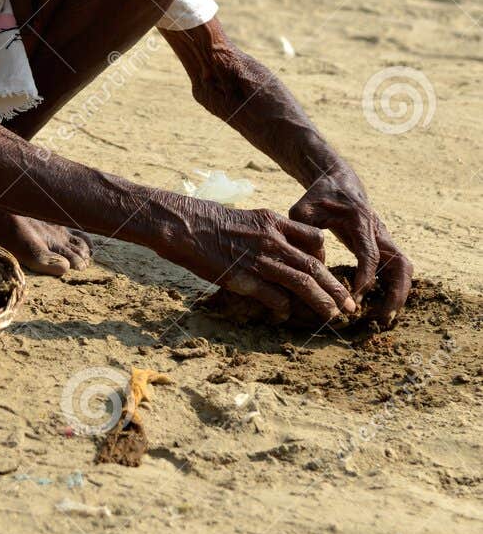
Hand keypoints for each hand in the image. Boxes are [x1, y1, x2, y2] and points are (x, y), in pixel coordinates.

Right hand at [171, 201, 356, 323]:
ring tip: (335, 315)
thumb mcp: (243, 218)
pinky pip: (274, 296)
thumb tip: (275, 248)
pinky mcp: (245, 278)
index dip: (324, 259)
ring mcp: (260, 260)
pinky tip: (287, 313)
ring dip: (322, 301)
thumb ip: (263, 232)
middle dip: (335, 287)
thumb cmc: (205, 219)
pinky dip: (284, 306)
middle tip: (350, 304)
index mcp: (272, 222)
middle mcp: (272, 240)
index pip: (314, 238)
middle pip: (314, 265)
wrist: (182, 224)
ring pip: (302, 282)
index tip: (326, 272)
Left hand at [289, 172, 411, 326]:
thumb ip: (304, 234)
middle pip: (400, 263)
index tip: (357, 295)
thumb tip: (312, 263)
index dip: (366, 276)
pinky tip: (381, 306)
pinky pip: (396, 268)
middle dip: (395, 292)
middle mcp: (378, 230)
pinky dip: (394, 287)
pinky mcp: (383, 244)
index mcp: (360, 220)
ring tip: (385, 318)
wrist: (338, 182)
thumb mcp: (302, 210)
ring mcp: (384, 237)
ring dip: (399, 293)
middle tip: (382, 317)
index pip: (370, 253)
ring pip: (403, 267)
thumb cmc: (317, 197)